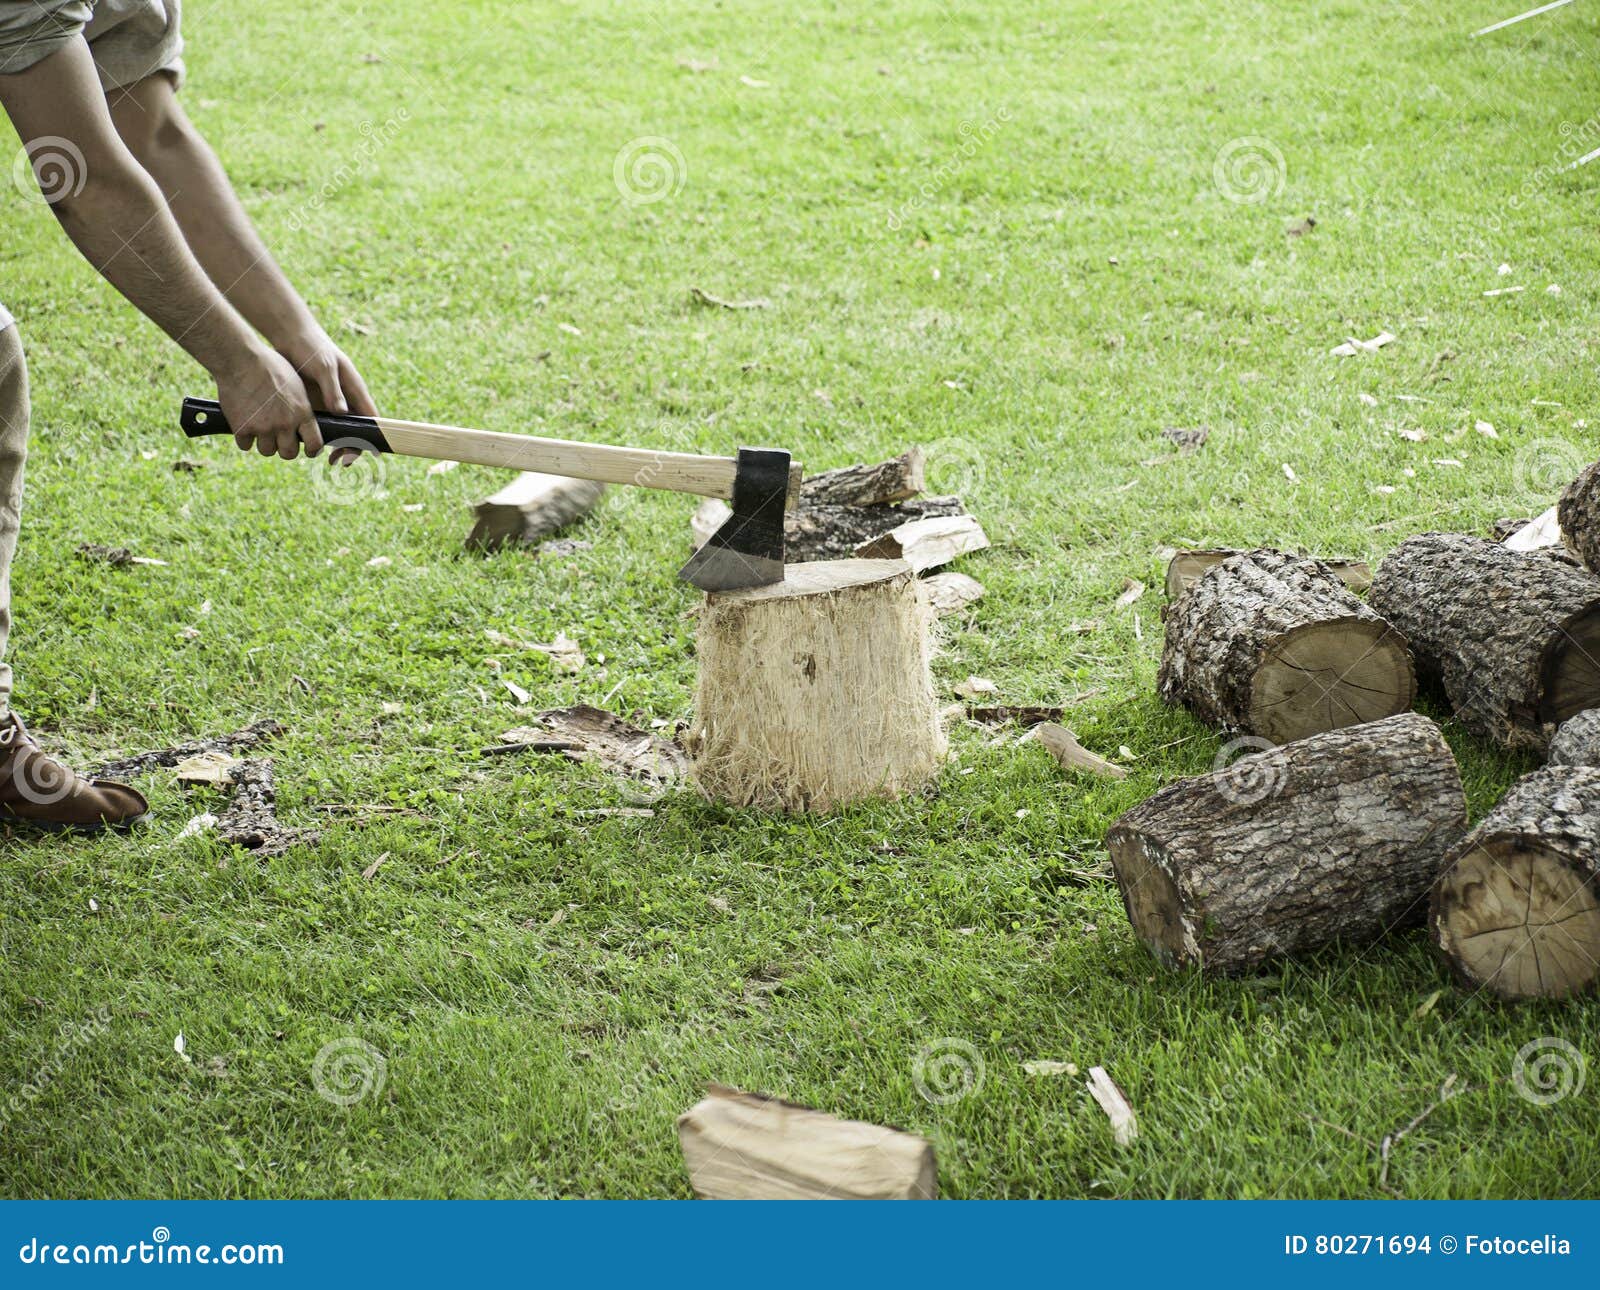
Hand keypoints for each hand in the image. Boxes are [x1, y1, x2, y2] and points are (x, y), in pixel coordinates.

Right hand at [213, 347, 323, 460]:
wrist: (241, 359)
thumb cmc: (270, 366)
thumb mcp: (296, 385)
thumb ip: (302, 408)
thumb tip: (305, 424)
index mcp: (302, 413)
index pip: (315, 444)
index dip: (312, 450)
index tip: (308, 451)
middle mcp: (284, 424)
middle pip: (289, 453)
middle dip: (285, 449)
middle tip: (280, 441)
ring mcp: (263, 427)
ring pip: (267, 451)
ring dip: (264, 443)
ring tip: (260, 429)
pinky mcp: (242, 428)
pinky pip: (245, 445)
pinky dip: (244, 438)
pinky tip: (244, 425)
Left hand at [275, 328, 376, 466]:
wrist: (291, 337)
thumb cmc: (311, 347)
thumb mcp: (323, 366)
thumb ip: (332, 389)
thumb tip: (342, 412)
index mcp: (355, 389)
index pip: (371, 418)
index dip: (373, 436)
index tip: (369, 453)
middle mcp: (346, 399)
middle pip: (357, 429)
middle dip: (352, 447)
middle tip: (338, 461)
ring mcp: (331, 402)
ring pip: (340, 430)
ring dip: (335, 446)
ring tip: (323, 458)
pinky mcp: (316, 403)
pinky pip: (321, 425)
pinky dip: (318, 437)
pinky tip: (308, 445)